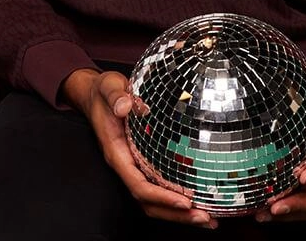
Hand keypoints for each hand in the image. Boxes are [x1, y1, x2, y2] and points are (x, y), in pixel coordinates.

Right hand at [62, 68, 215, 228]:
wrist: (97, 93)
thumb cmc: (102, 92)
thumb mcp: (107, 87)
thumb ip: (115, 95)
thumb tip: (125, 105)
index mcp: (116, 152)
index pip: (138, 184)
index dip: (161, 197)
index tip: (184, 201)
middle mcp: (125, 164)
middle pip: (148, 202)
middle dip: (175, 213)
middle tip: (205, 217)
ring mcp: (134, 165)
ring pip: (154, 199)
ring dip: (179, 212)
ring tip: (207, 217)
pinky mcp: (143, 160)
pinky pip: (159, 185)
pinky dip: (177, 197)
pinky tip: (198, 198)